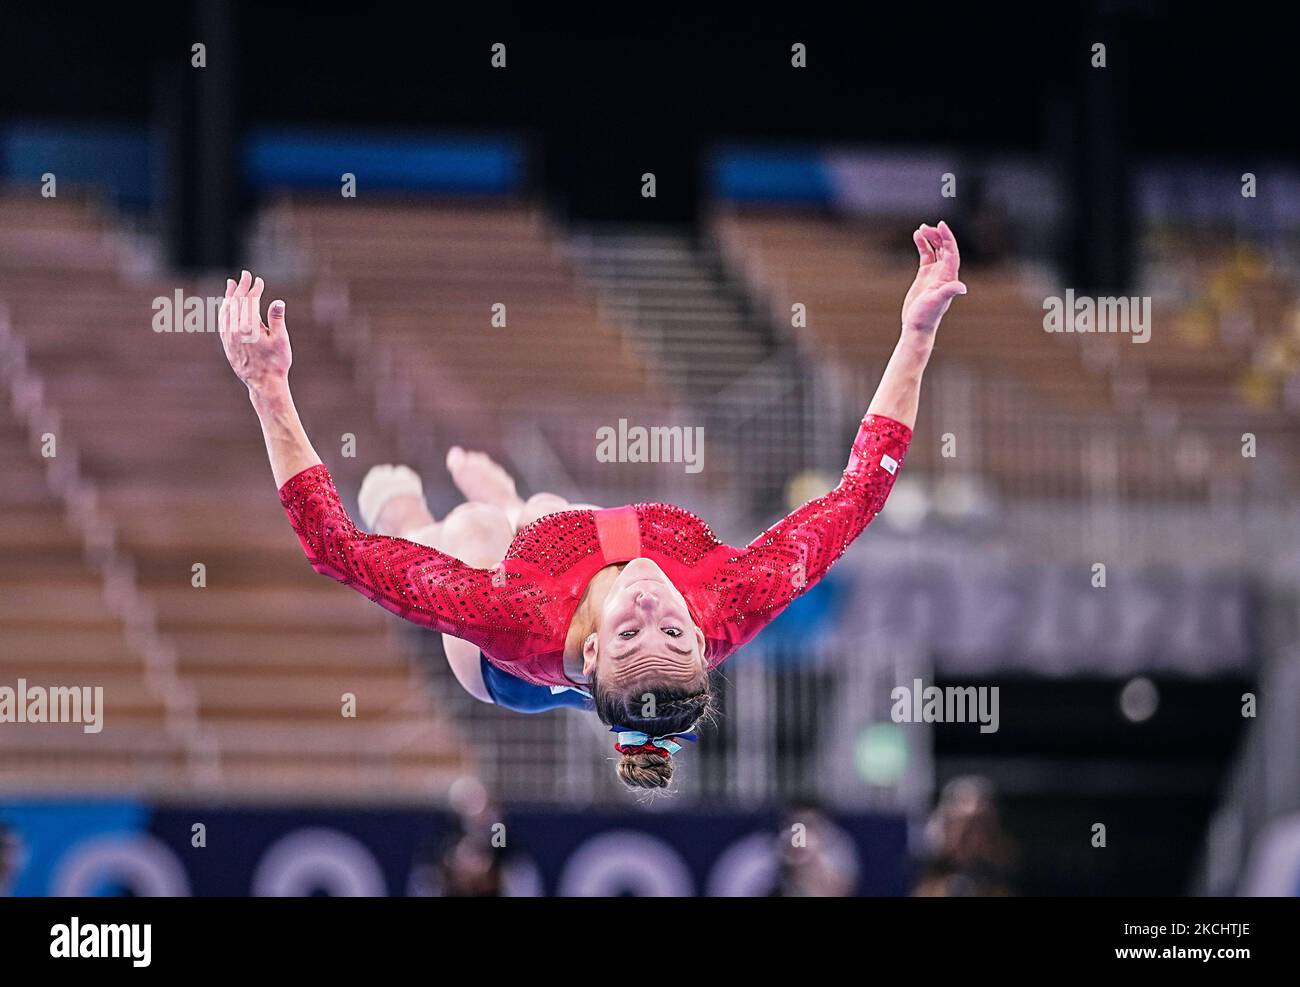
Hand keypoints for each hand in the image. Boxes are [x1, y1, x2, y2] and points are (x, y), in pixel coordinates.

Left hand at [219, 270, 291, 394]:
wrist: (264, 384)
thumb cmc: (276, 362)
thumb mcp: (281, 340)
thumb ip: (277, 319)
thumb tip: (278, 302)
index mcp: (248, 326)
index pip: (249, 301)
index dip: (254, 289)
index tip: (259, 281)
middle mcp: (234, 329)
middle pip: (235, 302)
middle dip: (241, 287)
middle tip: (245, 275)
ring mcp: (228, 336)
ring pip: (226, 310)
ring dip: (229, 295)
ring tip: (231, 284)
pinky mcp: (226, 343)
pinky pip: (222, 320)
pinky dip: (224, 309)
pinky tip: (227, 305)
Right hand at [901, 221, 966, 334]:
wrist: (917, 326)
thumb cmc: (926, 316)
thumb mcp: (936, 302)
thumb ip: (948, 292)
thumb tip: (962, 288)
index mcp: (949, 276)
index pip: (951, 252)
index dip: (948, 238)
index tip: (941, 225)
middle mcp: (944, 273)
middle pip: (944, 248)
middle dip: (937, 235)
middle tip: (925, 227)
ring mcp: (935, 274)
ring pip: (935, 250)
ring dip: (930, 238)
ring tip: (920, 229)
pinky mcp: (925, 276)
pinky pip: (926, 256)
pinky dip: (922, 245)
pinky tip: (917, 237)